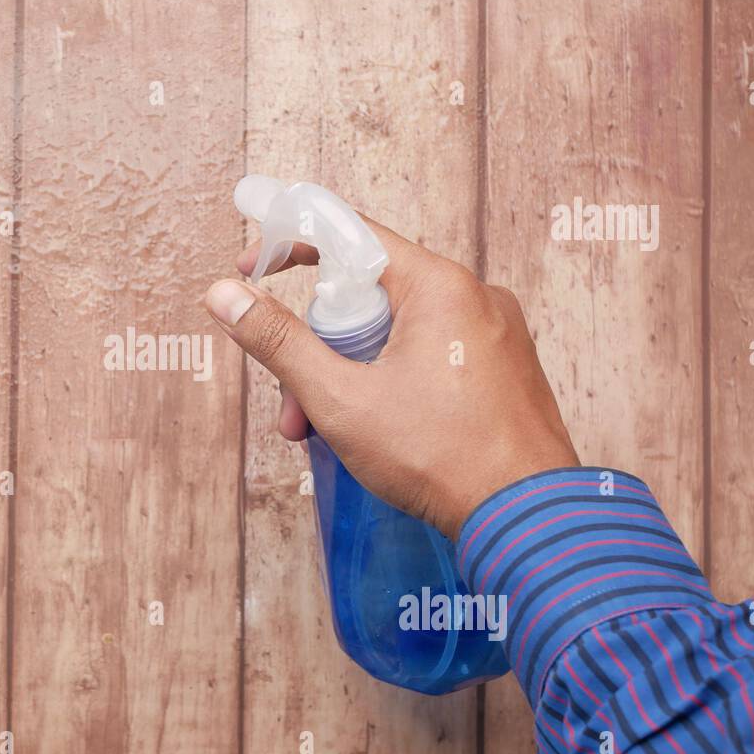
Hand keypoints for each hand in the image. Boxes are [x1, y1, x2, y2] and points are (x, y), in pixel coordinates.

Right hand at [204, 214, 578, 541]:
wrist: (529, 520)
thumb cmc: (440, 457)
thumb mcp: (340, 398)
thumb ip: (277, 342)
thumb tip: (223, 295)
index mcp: (438, 285)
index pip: (350, 234)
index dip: (291, 244)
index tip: (253, 267)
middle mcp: (473, 296)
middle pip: (368, 296)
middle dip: (317, 349)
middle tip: (292, 406)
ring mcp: (494, 335)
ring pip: (395, 333)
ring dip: (347, 376)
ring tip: (323, 435)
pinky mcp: (502, 371)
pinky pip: (429, 357)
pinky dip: (389, 384)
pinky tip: (372, 432)